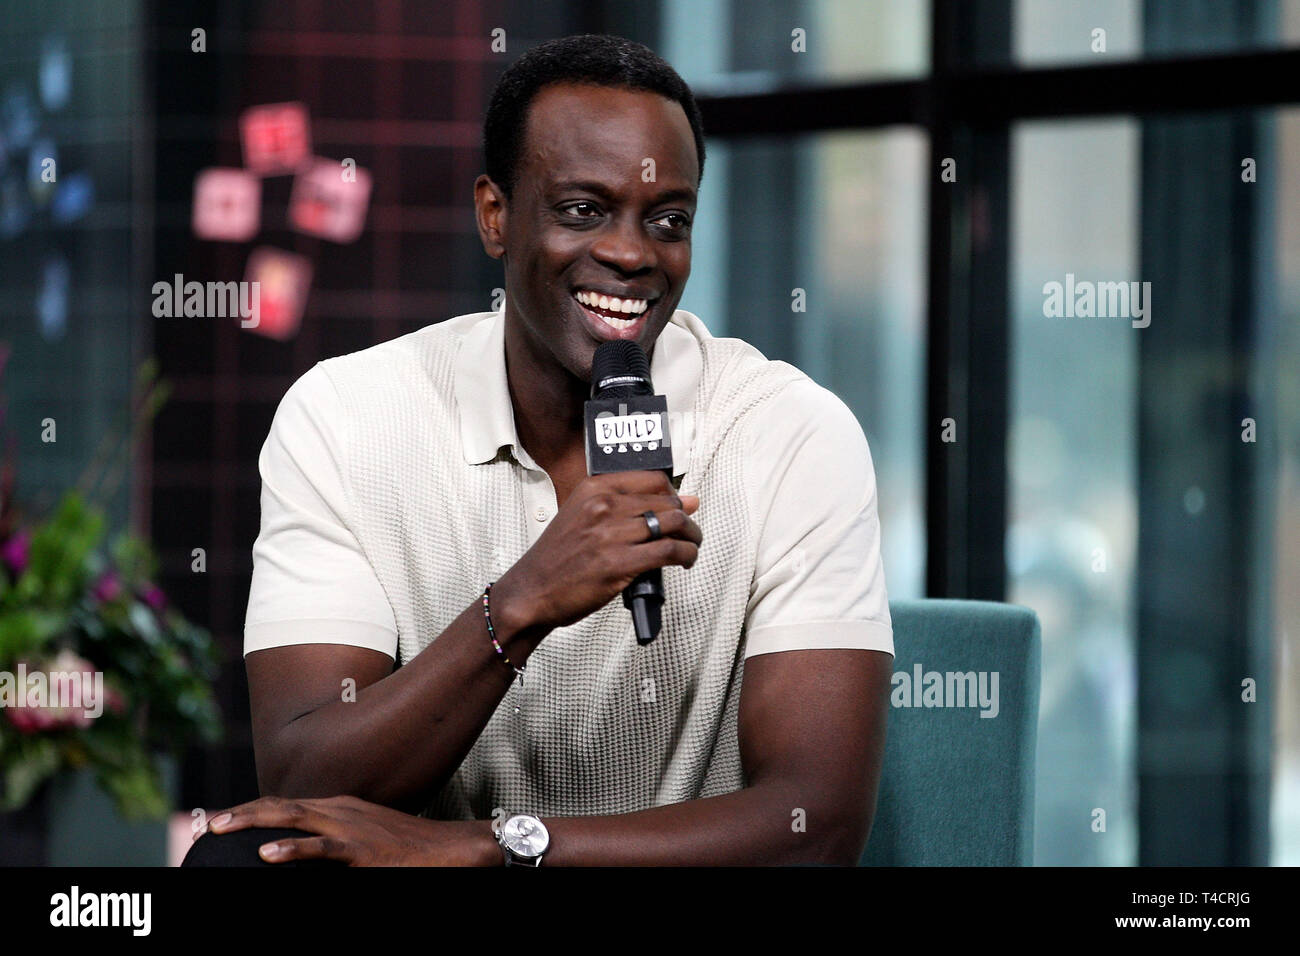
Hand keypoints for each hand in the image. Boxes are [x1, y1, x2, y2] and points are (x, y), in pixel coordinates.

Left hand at [200, 794, 495, 865]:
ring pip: (292, 819)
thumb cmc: (408, 848)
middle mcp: (339, 810)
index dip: (251, 808)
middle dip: (241, 812)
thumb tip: (303, 851)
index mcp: (337, 806)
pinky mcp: (362, 850)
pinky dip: (291, 849)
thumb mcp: (364, 838)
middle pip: (280, 805)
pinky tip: (266, 854)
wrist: (449, 849)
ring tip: (221, 829)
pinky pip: (321, 849)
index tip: (220, 819)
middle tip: (207, 824)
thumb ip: (333, 840)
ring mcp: (350, 828)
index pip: (284, 803)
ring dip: (253, 822)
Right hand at [495, 471, 701, 633]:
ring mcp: (611, 534)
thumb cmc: (557, 558)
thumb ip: (626, 506)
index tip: (678, 506)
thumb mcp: (582, 517)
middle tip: (688, 532)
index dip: (673, 493)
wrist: (532, 590)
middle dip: (686, 518)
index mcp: (593, 489)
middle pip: (667, 501)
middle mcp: (603, 506)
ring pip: (674, 523)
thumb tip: (682, 500)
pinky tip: (686, 561)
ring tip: (691, 546)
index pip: (652, 479)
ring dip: (692, 536)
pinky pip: (669, 551)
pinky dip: (687, 555)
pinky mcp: (619, 563)